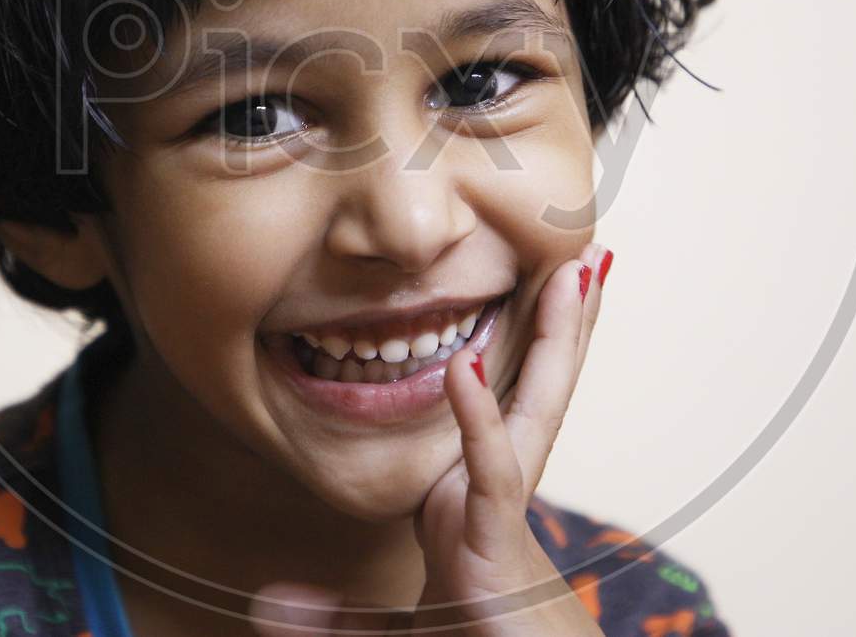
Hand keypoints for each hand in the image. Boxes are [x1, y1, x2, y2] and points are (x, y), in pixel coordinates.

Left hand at [250, 244, 611, 635]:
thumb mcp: (387, 627)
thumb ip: (333, 613)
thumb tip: (270, 603)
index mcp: (481, 495)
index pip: (510, 402)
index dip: (525, 347)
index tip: (530, 295)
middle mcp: (504, 487)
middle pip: (543, 386)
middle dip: (566, 321)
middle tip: (585, 255)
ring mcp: (505, 509)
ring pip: (538, 408)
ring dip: (557, 340)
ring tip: (573, 275)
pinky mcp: (493, 542)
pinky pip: (489, 471)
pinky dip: (478, 419)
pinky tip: (466, 366)